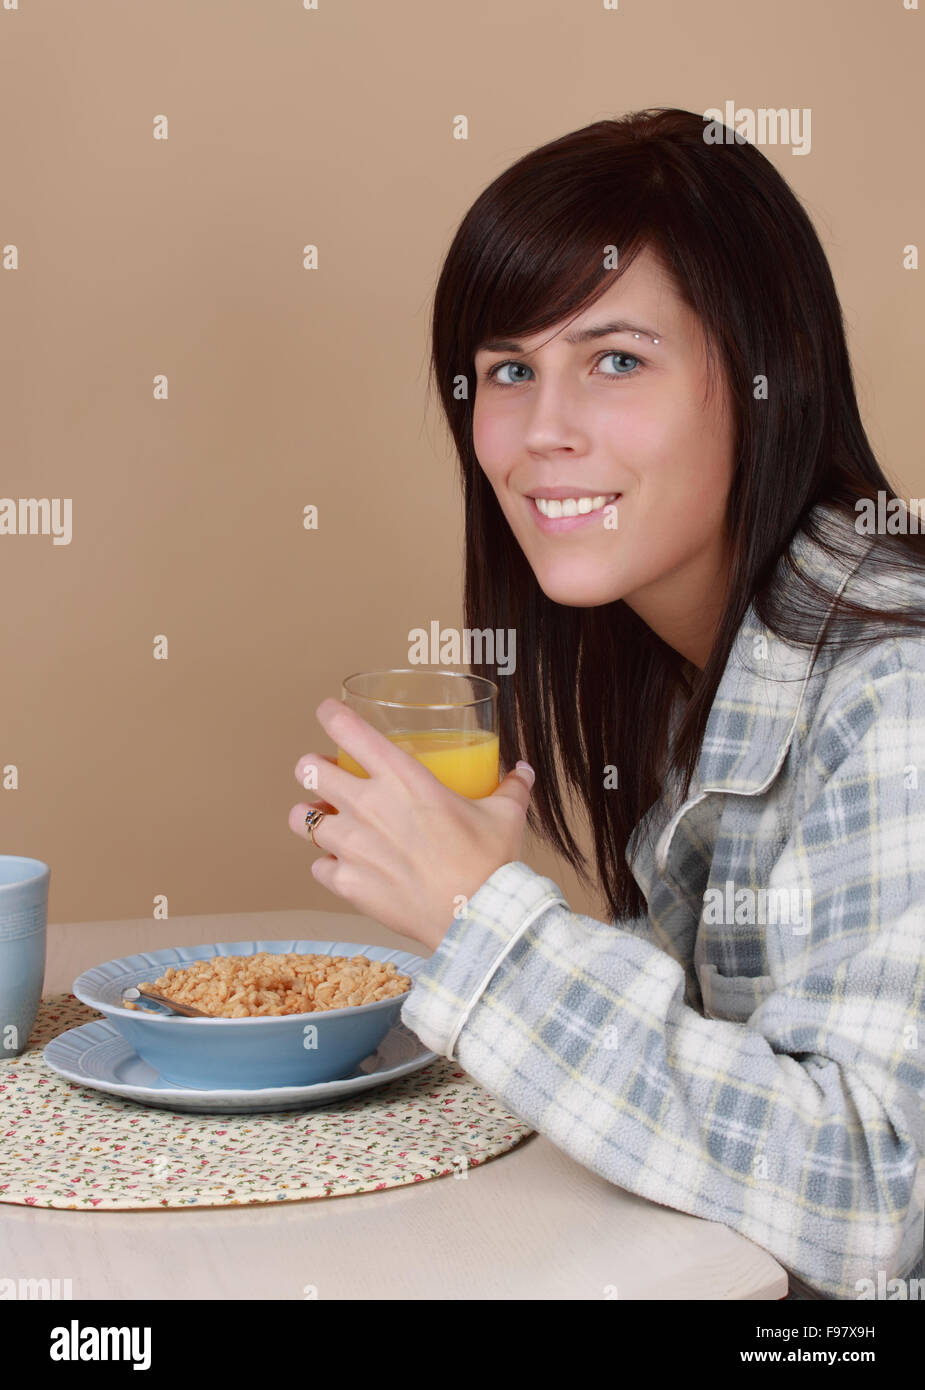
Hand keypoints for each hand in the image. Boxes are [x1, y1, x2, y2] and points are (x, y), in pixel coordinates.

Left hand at [288, 698, 534, 950]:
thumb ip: (511, 787)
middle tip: (322, 774)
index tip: (328, 712)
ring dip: (311, 816)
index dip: (331, 715)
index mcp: (403, 778)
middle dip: (311, 768)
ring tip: (324, 819)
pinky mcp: (347, 882)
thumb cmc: (490, 863)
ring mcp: (352, 845)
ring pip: (301, 818)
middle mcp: (369, 805)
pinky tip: (345, 866)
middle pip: (308, 770)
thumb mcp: (505, 815)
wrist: (478, 919)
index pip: (349, 731)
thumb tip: (522, 771)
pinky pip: (318, 866)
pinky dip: (328, 864)